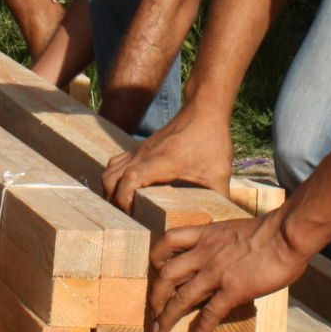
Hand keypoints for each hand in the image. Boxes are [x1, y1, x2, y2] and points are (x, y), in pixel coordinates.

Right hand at [102, 109, 233, 213]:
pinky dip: (115, 177)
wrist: (204, 110)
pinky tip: (127, 189)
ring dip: (111, 189)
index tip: (133, 214)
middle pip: (111, 177)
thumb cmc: (212, 140)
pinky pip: (116, 162)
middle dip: (113, 200)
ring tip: (125, 206)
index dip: (125, 199)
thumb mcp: (220, 172)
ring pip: (110, 169)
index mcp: (162, 162)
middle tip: (128, 216)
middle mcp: (145, 155)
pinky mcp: (140, 147)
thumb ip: (219, 198)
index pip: (130, 178)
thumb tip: (219, 221)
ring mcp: (140, 150)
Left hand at [149, 208, 309, 331]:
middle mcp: (205, 253)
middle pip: (167, 274)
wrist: (288, 233)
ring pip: (181, 297)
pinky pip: (209, 315)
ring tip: (158, 331)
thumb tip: (228, 260)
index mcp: (207, 234)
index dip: (157, 257)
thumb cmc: (273, 229)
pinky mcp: (232, 290)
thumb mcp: (237, 230)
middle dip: (156, 295)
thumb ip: (225, 244)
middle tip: (154, 310)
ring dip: (167, 316)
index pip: (169, 241)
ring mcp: (216, 273)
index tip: (156, 269)